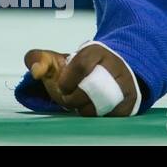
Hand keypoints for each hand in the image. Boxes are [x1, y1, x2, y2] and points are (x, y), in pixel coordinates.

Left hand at [24, 44, 139, 116]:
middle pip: (93, 88)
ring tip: (79, 105)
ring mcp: (126, 84)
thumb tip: (35, 72)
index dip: (67, 80)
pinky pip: (113, 114)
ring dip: (85, 109)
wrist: (107, 73)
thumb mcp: (56, 59)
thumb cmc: (75, 69)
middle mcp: (115, 65)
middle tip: (68, 100)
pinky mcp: (131, 101)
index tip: (61, 86)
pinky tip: (90, 110)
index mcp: (96, 51)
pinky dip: (98, 115)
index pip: (82, 64)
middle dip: (74, 99)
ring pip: (104, 104)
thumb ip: (37, 59)